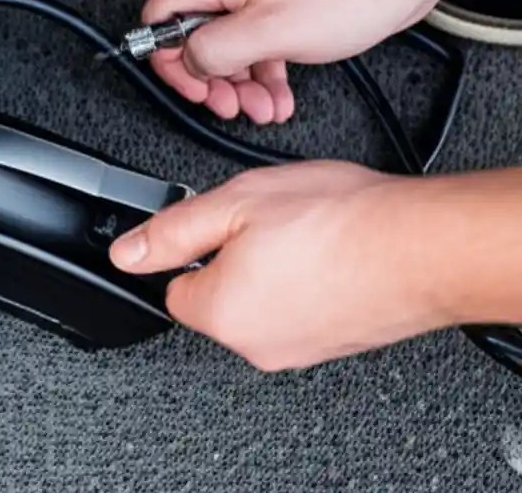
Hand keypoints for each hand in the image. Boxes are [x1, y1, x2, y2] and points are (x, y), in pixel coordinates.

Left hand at [108, 161, 454, 370]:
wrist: (427, 246)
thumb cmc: (340, 222)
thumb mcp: (235, 204)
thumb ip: (172, 231)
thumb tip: (127, 252)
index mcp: (220, 314)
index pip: (173, 288)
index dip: (191, 249)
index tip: (218, 226)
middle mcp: (255, 345)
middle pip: (216, 299)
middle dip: (233, 260)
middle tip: (268, 224)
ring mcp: (298, 350)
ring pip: (260, 304)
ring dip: (272, 270)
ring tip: (306, 235)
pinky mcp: (336, 345)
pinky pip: (301, 311)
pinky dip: (308, 284)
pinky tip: (331, 253)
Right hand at [142, 0, 448, 123]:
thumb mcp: (266, 32)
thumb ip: (213, 51)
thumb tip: (191, 63)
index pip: (160, 20)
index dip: (173, 64)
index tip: (198, 89)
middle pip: (195, 33)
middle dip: (215, 78)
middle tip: (232, 105)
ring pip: (230, 37)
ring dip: (244, 79)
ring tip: (264, 106)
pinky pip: (257, 30)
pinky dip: (265, 63)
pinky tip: (280, 90)